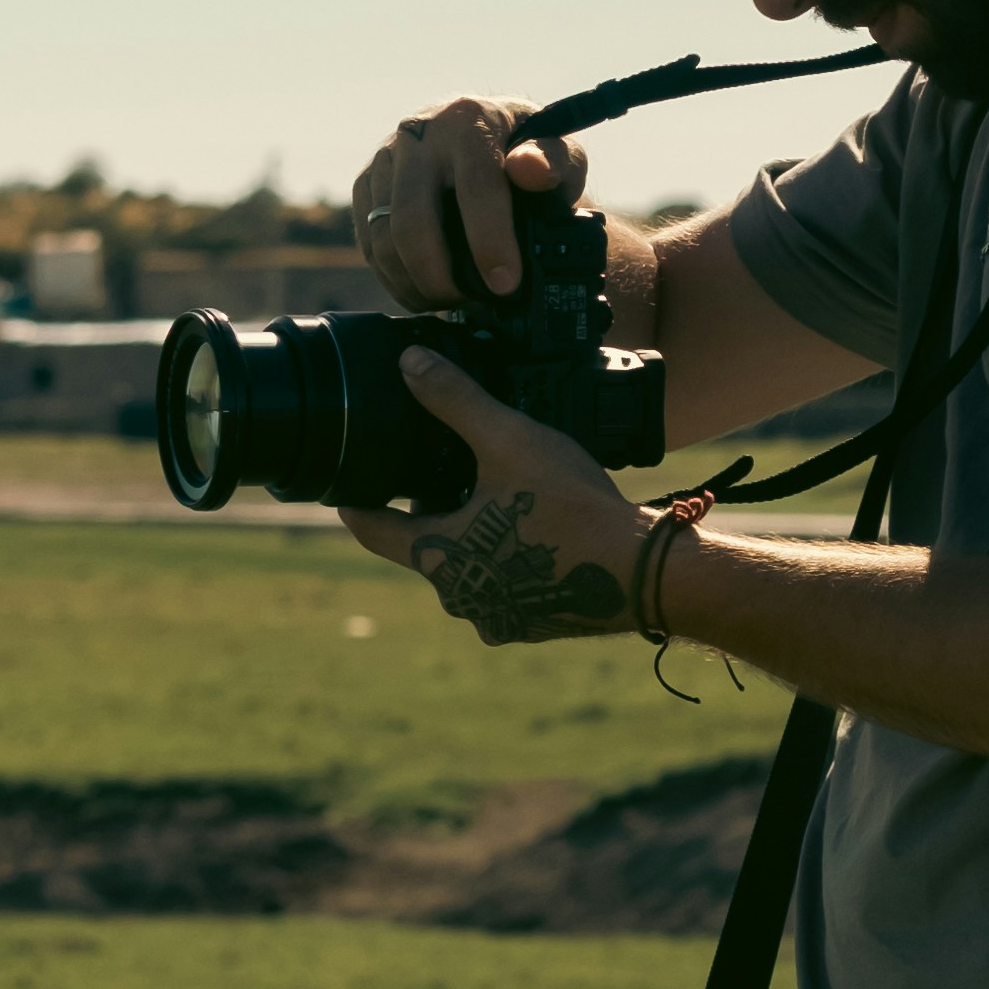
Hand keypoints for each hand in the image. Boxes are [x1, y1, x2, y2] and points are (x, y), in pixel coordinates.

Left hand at [338, 350, 647, 644]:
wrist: (642, 574)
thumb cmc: (572, 509)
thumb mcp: (510, 441)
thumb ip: (457, 401)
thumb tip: (410, 363)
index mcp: (440, 555)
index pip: (371, 530)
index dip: (356, 505)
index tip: (346, 489)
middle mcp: (460, 596)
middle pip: (427, 545)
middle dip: (434, 510)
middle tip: (447, 472)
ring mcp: (498, 617)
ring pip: (470, 568)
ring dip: (476, 537)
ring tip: (501, 497)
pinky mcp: (533, 624)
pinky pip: (507, 589)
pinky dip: (512, 562)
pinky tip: (540, 533)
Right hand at [347, 95, 585, 319]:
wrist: (480, 132)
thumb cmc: (525, 151)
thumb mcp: (556, 152)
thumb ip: (555, 162)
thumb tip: (531, 171)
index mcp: (470, 120)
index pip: (475, 187)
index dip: (490, 242)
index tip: (505, 285)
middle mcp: (419, 132)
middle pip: (413, 219)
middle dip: (439, 276)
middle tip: (469, 303)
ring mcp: (386, 156)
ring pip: (383, 235)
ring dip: (412, 282)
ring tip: (446, 301)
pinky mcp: (366, 180)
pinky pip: (368, 239)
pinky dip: (392, 276)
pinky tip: (421, 290)